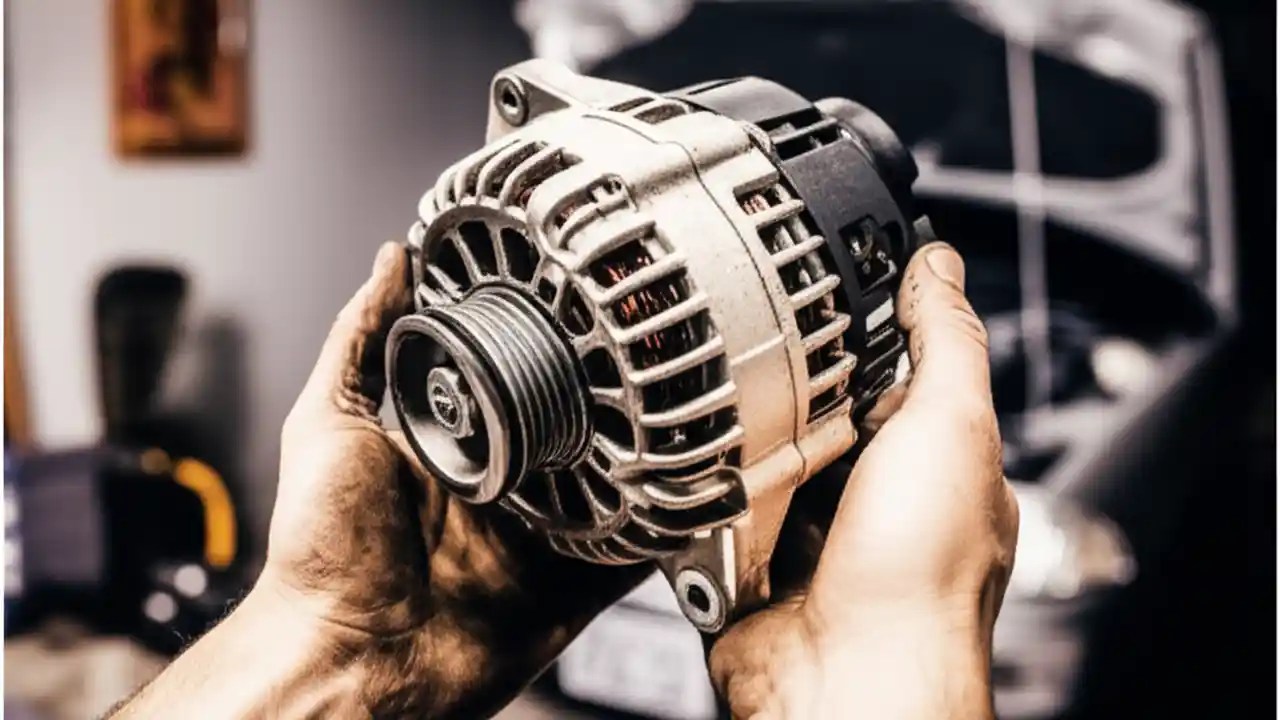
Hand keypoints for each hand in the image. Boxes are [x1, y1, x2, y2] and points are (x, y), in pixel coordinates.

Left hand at [252, 242, 648, 716]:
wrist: (340, 657)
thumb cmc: (320, 550)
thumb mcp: (327, 420)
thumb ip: (361, 339)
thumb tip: (393, 261)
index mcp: (453, 444)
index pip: (517, 379)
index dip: (549, 346)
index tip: (581, 306)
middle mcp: (502, 488)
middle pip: (576, 432)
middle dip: (613, 402)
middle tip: (652, 361)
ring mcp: (538, 539)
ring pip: (613, 490)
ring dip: (647, 462)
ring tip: (686, 418)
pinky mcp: (567, 590)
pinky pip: (628, 558)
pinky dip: (661, 532)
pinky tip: (684, 496)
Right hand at [708, 242, 1019, 718]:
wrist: (848, 681)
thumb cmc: (921, 581)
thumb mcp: (950, 427)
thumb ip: (945, 343)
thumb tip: (938, 266)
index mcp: (933, 465)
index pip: (896, 375)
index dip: (864, 335)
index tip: (824, 290)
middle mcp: (874, 501)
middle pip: (820, 414)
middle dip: (791, 388)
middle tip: (758, 346)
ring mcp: (812, 535)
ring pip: (765, 460)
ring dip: (748, 444)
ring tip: (729, 410)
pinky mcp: (756, 563)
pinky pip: (722, 509)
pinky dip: (712, 495)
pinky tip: (709, 476)